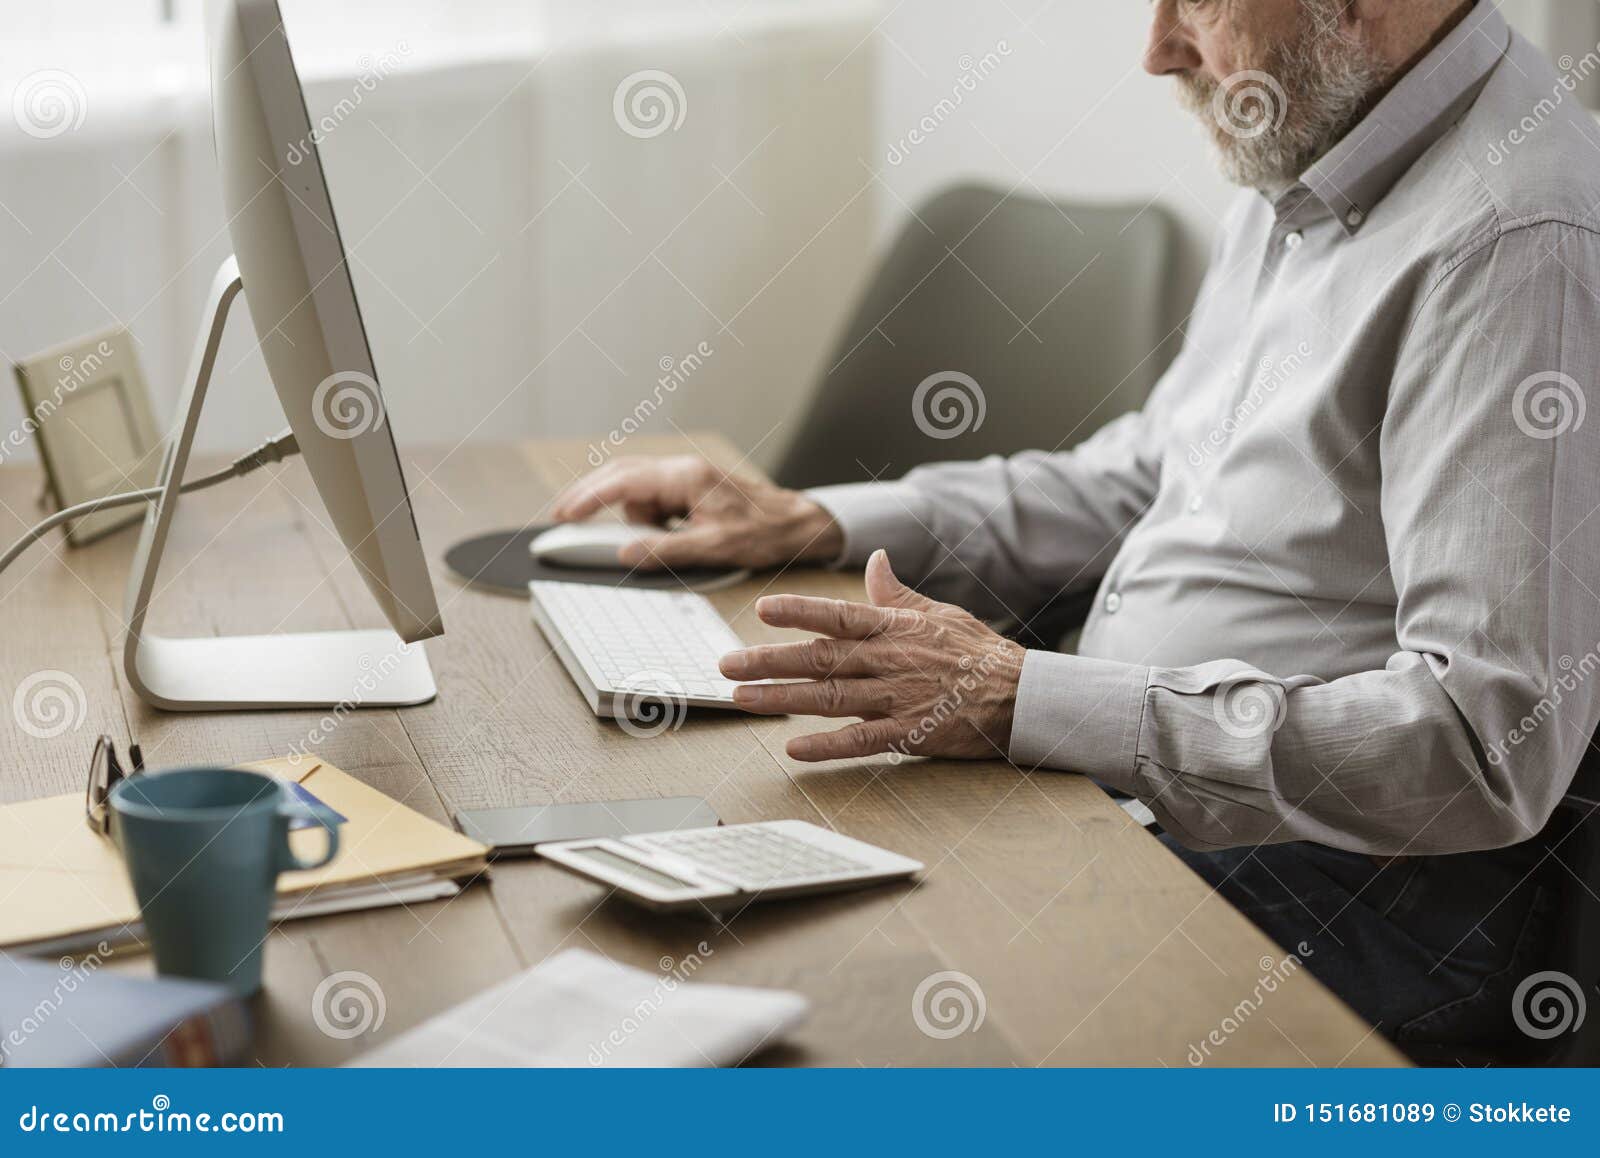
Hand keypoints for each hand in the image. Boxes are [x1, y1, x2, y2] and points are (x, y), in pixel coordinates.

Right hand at [547, 455, 842, 570]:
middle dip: (590, 496)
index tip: (564, 514)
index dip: (589, 497)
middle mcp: (681, 469)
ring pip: (636, 490)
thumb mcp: (715, 548)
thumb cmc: (764, 532)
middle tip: (563, 518)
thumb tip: (625, 552)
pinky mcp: (688, 489)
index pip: (625, 481)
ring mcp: (684, 476)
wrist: (797, 524)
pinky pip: (652, 499)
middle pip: (620, 475)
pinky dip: (646, 518)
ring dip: (631, 517)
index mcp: (686, 477)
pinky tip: (661, 537)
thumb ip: (666, 549)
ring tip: (652, 544)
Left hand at [720, 550, 1025, 761]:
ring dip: (783, 700)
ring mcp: (899, 698)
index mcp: (895, 629)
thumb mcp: (939, 613)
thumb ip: (897, 594)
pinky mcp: (910, 733)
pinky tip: (794, 748)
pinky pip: (862, 741)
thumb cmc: (978, 653)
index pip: (839, 615)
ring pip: (831, 698)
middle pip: (822, 658)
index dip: (800, 612)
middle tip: (727, 665)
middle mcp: (891, 661)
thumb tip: (874, 561)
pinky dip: (827, 746)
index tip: (762, 609)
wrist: (1022, 696)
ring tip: (743, 700)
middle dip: (770, 662)